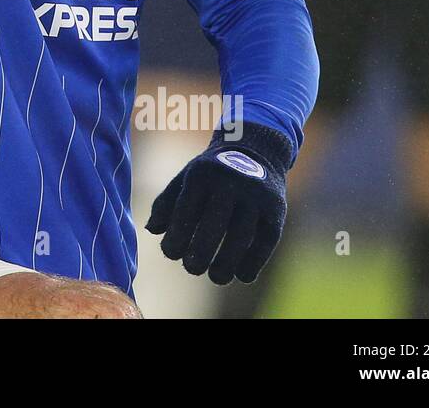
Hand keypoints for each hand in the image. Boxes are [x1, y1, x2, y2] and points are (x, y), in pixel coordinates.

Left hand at [145, 122, 292, 283]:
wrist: (256, 151)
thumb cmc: (211, 174)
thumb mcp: (186, 178)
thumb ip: (166, 203)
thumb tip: (152, 230)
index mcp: (202, 175)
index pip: (186, 211)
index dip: (176, 236)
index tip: (171, 254)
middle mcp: (230, 183)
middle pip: (214, 225)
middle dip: (200, 252)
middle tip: (191, 269)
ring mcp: (256, 196)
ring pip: (241, 236)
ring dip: (227, 263)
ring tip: (216, 277)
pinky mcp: (276, 209)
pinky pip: (266, 241)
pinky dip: (254, 261)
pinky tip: (242, 276)